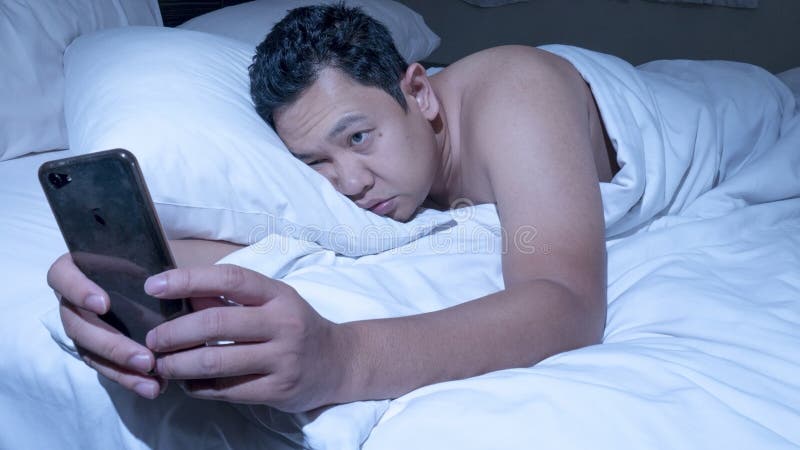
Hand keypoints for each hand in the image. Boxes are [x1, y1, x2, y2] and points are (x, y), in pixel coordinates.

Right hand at [47, 253, 162, 398]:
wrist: (147, 280)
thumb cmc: (143, 263)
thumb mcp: (144, 258)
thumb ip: (145, 266)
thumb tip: (160, 283)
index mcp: (74, 270)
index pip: (63, 278)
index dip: (79, 291)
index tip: (104, 304)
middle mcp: (71, 302)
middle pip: (79, 326)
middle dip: (113, 345)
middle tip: (144, 359)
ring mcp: (80, 328)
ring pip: (92, 353)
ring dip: (122, 370)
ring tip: (151, 383)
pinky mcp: (93, 349)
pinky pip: (105, 367)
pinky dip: (128, 378)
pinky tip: (153, 387)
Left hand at [144, 264, 348, 412]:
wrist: (338, 363)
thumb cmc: (295, 327)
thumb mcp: (271, 303)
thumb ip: (230, 298)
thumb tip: (180, 295)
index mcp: (278, 295)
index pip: (230, 279)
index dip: (188, 279)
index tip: (154, 285)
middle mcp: (284, 324)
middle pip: (216, 323)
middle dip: (173, 332)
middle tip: (152, 340)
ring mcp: (283, 359)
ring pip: (215, 362)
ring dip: (178, 364)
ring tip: (162, 364)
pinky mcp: (278, 390)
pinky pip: (226, 391)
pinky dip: (198, 387)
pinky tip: (188, 383)